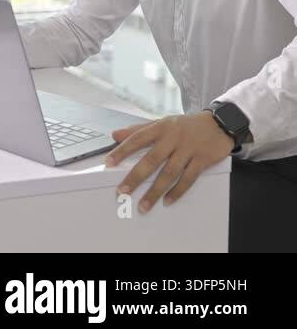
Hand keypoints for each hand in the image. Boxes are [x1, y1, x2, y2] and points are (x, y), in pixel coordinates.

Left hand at [105, 112, 233, 212]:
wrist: (219, 123)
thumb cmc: (186, 125)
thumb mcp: (163, 122)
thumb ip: (139, 129)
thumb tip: (115, 134)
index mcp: (162, 127)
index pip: (138, 138)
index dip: (123, 150)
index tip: (109, 163)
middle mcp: (174, 137)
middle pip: (152, 159)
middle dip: (136, 176)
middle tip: (122, 191)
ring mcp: (189, 149)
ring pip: (169, 172)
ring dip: (155, 191)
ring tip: (143, 206)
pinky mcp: (202, 159)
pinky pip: (188, 178)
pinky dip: (177, 191)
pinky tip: (167, 201)